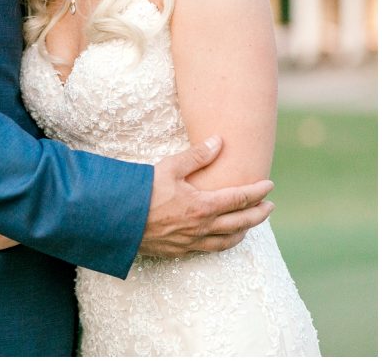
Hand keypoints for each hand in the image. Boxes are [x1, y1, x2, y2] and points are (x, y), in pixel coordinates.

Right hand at [142, 137, 274, 257]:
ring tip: (251, 225)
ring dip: (244, 232)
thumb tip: (219, 141)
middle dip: (259, 215)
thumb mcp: (171, 167)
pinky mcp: (182, 250)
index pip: (239, 199)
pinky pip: (211, 250)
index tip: (270, 186)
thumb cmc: (144, 190)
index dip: (257, 192)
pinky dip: (225, 243)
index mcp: (203, 205)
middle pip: (241, 223)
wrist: (121, 220)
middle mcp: (203, 227)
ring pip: (228, 241)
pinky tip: (224, 239)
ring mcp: (193, 242)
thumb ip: (197, 156)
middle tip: (270, 207)